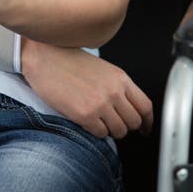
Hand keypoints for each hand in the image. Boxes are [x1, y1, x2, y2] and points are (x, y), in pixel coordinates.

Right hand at [21, 39, 152, 138]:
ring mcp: (101, 104)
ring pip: (119, 131)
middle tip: (115, 123)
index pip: (146, 106)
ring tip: (98, 121)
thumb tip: (125, 107)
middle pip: (134, 122)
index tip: (145, 128)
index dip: (148, 122)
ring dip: (110, 130)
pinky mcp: (85, 115)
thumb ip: (116, 86)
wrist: (44, 57)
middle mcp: (114, 91)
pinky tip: (87, 121)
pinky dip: (96, 132)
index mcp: (120, 78)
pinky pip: (101, 134)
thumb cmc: (67, 60)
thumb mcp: (101, 68)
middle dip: (126, 126)